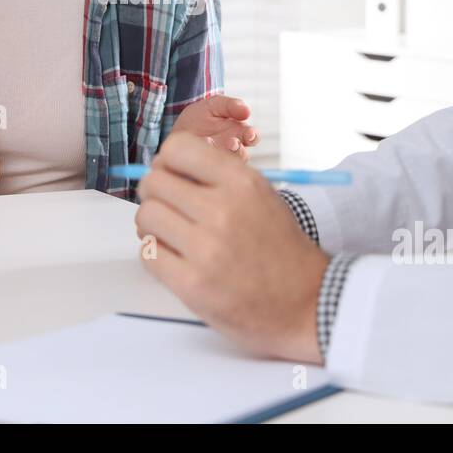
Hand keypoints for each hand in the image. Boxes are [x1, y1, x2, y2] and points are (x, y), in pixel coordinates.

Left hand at [134, 133, 328, 363]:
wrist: (307, 303)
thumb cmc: (280, 249)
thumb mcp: (260, 195)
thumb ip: (217, 176)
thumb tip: (164, 164)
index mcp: (241, 182)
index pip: (177, 149)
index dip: (167, 161)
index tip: (172, 176)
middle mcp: (222, 210)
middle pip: (154, 182)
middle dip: (155, 193)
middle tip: (168, 208)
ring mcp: (206, 249)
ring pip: (146, 216)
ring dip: (152, 225)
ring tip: (173, 235)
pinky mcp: (192, 285)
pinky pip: (147, 254)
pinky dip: (156, 254)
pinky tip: (176, 259)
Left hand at [169, 95, 258, 161]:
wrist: (178, 130)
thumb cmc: (199, 117)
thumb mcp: (213, 105)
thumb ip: (230, 105)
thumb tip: (247, 111)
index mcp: (239, 134)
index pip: (252, 137)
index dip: (252, 136)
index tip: (249, 134)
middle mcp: (232, 150)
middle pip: (243, 154)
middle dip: (238, 150)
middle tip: (232, 143)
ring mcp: (219, 162)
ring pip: (226, 164)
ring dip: (221, 155)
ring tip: (209, 141)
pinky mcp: (204, 170)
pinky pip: (208, 170)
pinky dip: (204, 161)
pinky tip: (198, 148)